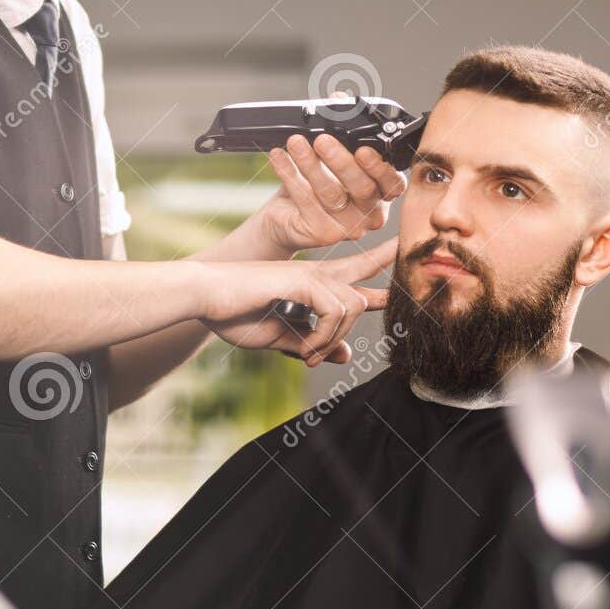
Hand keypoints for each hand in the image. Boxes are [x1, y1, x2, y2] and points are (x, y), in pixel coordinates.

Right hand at [197, 237, 397, 365]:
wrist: (206, 300)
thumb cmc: (236, 316)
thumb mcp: (280, 338)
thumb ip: (313, 344)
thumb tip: (346, 355)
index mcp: (313, 283)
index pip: (358, 271)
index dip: (383, 264)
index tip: (403, 253)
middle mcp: (318, 274)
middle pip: (366, 277)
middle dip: (381, 290)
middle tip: (367, 307)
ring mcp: (312, 275)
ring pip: (354, 305)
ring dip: (335, 338)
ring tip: (310, 353)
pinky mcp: (304, 281)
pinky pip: (335, 312)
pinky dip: (324, 336)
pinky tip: (307, 348)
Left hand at [257, 133, 406, 253]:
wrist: (286, 216)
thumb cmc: (316, 183)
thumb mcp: (332, 155)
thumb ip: (342, 129)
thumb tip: (339, 99)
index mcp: (382, 193)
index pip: (392, 183)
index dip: (380, 167)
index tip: (363, 150)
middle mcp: (371, 214)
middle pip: (362, 188)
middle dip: (341, 161)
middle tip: (322, 140)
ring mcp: (348, 228)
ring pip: (331, 194)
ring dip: (310, 164)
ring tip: (295, 143)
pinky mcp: (323, 234)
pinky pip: (305, 202)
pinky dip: (289, 175)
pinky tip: (278, 157)